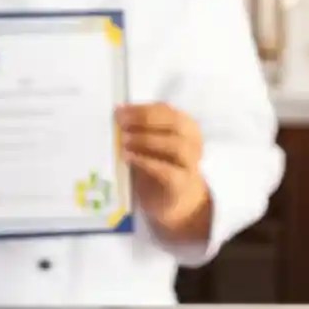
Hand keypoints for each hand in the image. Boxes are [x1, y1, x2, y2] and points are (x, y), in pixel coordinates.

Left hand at [117, 103, 211, 241]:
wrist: (171, 199)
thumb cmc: (157, 164)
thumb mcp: (147, 144)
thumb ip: (136, 129)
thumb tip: (116, 115)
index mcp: (185, 125)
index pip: (167, 111)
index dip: (142, 109)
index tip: (120, 111)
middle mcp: (193, 142)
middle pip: (176, 124)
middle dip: (146, 120)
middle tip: (122, 124)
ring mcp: (191, 164)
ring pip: (177, 146)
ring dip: (148, 140)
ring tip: (124, 141)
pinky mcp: (182, 185)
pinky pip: (169, 172)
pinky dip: (148, 163)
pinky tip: (130, 158)